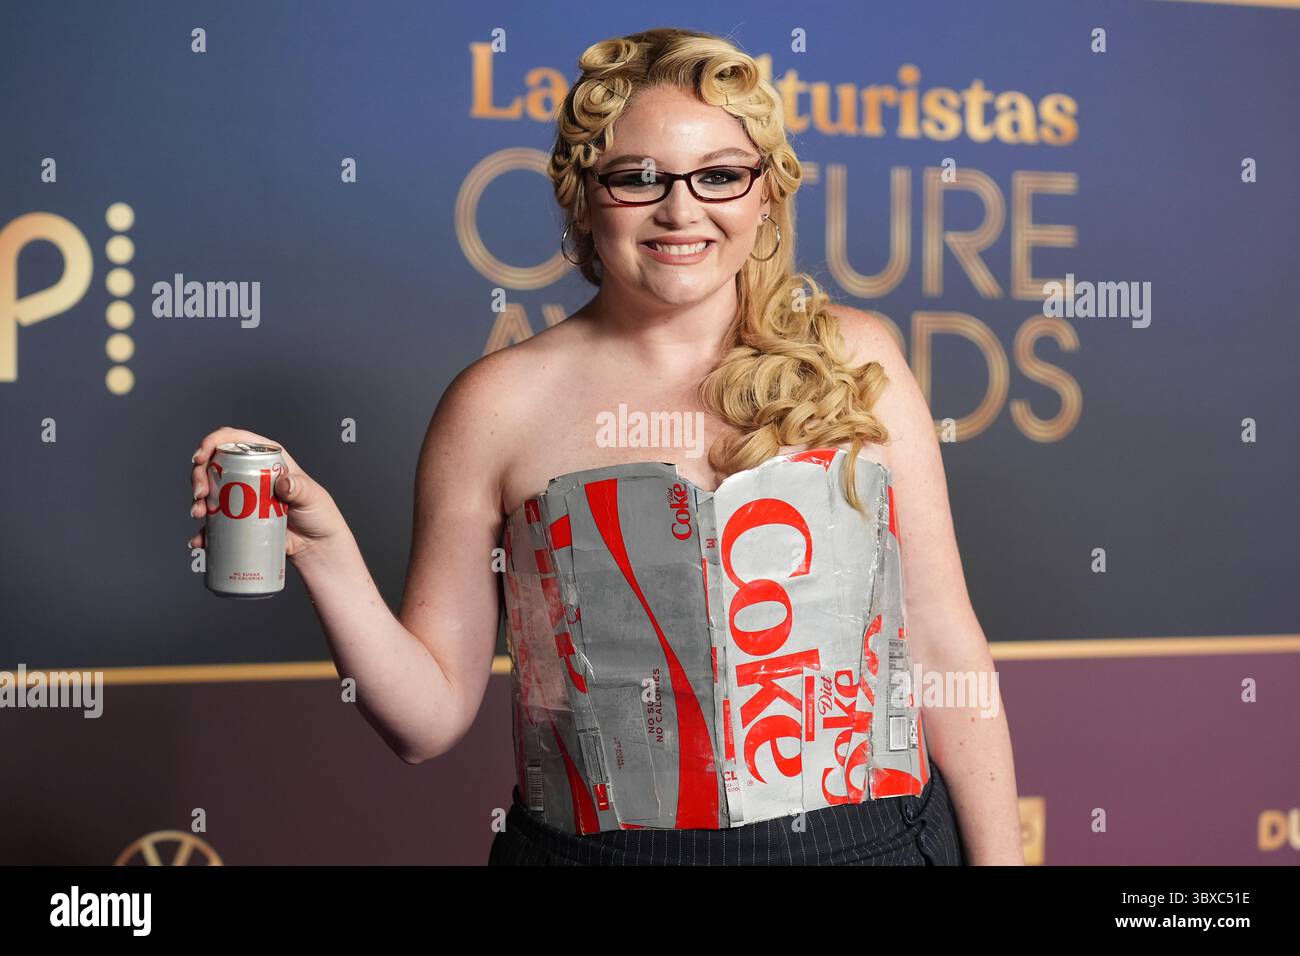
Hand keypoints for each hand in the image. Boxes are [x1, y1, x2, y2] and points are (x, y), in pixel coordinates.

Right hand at [187, 427, 345, 559]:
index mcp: (267, 457)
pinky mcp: (238, 520)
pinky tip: (200, 539)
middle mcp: (250, 473)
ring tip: (199, 513)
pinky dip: (203, 531)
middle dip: (198, 475)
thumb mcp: (312, 496)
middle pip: (214, 464)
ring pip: (209, 491)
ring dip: (197, 501)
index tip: (201, 457)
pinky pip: (214, 523)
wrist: (316, 546)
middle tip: (200, 494)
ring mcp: (241, 497)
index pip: (235, 440)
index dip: (212, 442)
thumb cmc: (319, 514)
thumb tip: (283, 483)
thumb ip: (300, 488)